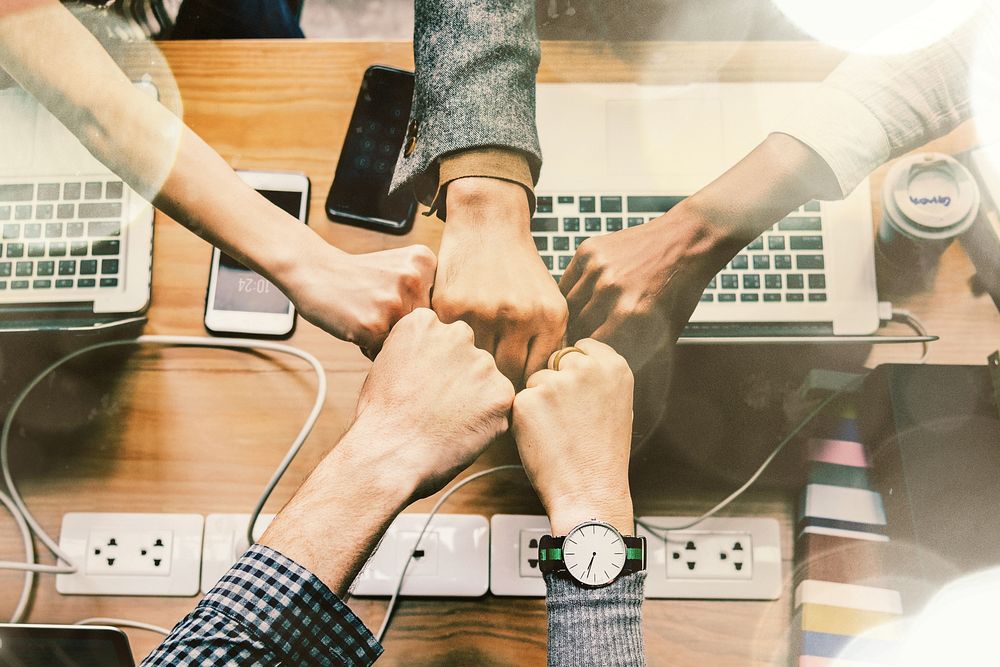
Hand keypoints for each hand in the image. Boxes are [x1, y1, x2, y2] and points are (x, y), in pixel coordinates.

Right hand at [260, 308, 512, 594]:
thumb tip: (421, 350)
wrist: (382, 462)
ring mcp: (480, 364)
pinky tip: (462, 435)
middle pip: (472, 354)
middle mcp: (455, 335)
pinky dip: (488, 424)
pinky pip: (504, 407)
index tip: (431, 386)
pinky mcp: (500, 397)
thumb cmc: (374, 424)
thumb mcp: (383, 370)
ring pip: (489, 381)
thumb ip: (411, 351)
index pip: (447, 332)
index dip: (441, 365)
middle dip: (461, 381)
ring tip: (446, 426)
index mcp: (421, 322)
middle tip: (439, 411)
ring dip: (475, 402)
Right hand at [285, 243, 436, 357]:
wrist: (314, 271)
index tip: (395, 299)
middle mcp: (414, 279)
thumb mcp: (400, 267)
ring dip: (387, 339)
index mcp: (425, 262)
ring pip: (406, 341)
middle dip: (404, 327)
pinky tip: (356, 324)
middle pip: (425, 326)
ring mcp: (394, 302)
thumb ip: (427, 291)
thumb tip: (451, 336)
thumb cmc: (358, 276)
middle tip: (377, 309)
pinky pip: (383, 352)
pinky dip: (369, 347)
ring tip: (366, 316)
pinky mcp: (373, 325)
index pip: (440, 307)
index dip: (417, 312)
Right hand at [432, 177, 567, 384]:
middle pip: (508, 375)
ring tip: (469, 370)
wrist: (489, 223)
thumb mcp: (548, 301)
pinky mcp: (452, 306)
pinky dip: (451, 348)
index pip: (537, 375)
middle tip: (488, 384)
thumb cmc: (519, 269)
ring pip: (477, 364)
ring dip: (472, 368)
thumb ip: (547, 343)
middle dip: (498, 382)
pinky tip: (453, 346)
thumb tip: (541, 391)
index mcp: (550, 317)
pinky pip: (452, 344)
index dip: (524, 386)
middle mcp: (520, 316)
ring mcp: (484, 311)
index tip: (513, 388)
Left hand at [511, 338, 633, 534]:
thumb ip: (599, 376)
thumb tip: (575, 358)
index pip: (583, 346)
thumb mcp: (618, 404)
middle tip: (569, 418)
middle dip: (557, 381)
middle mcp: (586, 368)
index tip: (579, 391)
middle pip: (557, 360)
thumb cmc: (603, 454)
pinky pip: (520, 400)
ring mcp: (555, 383)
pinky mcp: (528, 400)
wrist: (589, 491)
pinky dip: (526, 418)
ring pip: (536, 380)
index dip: (576, 369)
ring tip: (559, 432)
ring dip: (540, 400)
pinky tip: (544, 439)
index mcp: (614, 366)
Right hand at [560, 203, 728, 370]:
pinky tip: (582, 299)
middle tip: (584, 345)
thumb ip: (640, 357)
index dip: (591, 358)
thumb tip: (623, 386)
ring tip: (583, 324)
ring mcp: (598, 268)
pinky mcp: (588, 251)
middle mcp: (611, 290)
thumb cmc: (680, 291)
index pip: (593, 350)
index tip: (592, 361)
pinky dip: (571, 294)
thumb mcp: (667, 331)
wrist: (687, 240)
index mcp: (631, 315)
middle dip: (580, 340)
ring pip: (567, 307)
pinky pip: (566, 283)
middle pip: (577, 329)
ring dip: (573, 318)